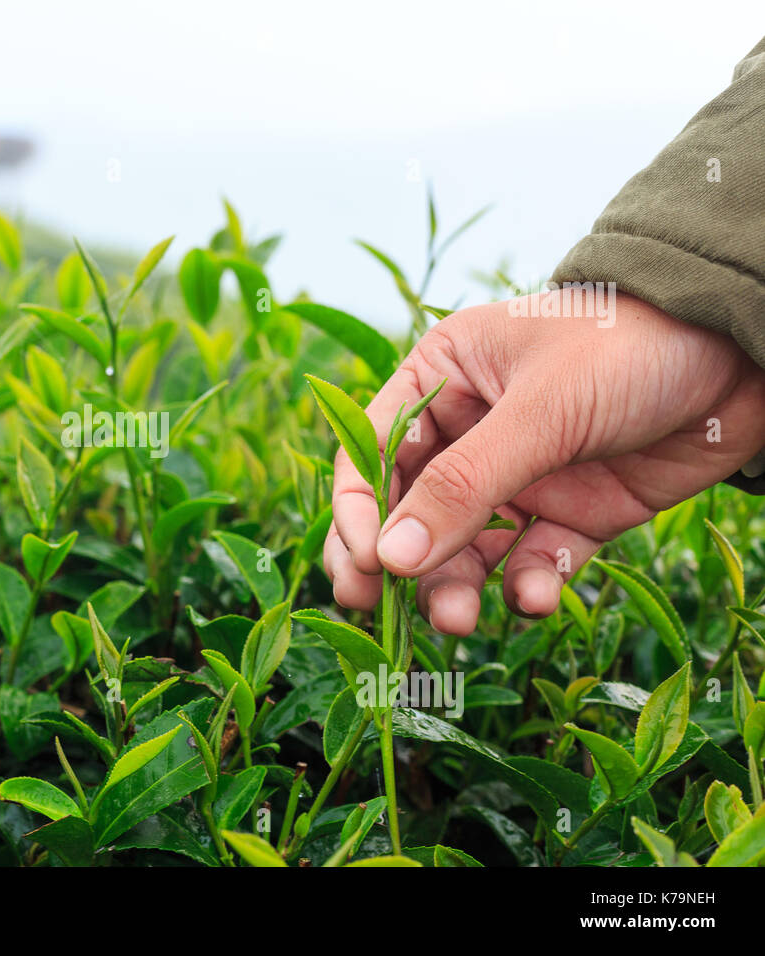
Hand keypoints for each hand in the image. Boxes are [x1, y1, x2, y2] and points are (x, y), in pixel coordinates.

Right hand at [324, 290, 764, 635]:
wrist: (748, 352)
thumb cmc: (631, 347)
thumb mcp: (541, 411)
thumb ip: (465, 486)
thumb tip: (390, 559)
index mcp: (442, 379)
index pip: (373, 450)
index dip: (358, 509)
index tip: (365, 563)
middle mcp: (470, 431)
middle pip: (408, 509)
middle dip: (396, 562)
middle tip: (372, 611)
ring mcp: (521, 475)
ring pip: (465, 547)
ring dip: (455, 586)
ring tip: (458, 622)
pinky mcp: (572, 513)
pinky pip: (531, 561)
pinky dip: (526, 586)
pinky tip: (533, 598)